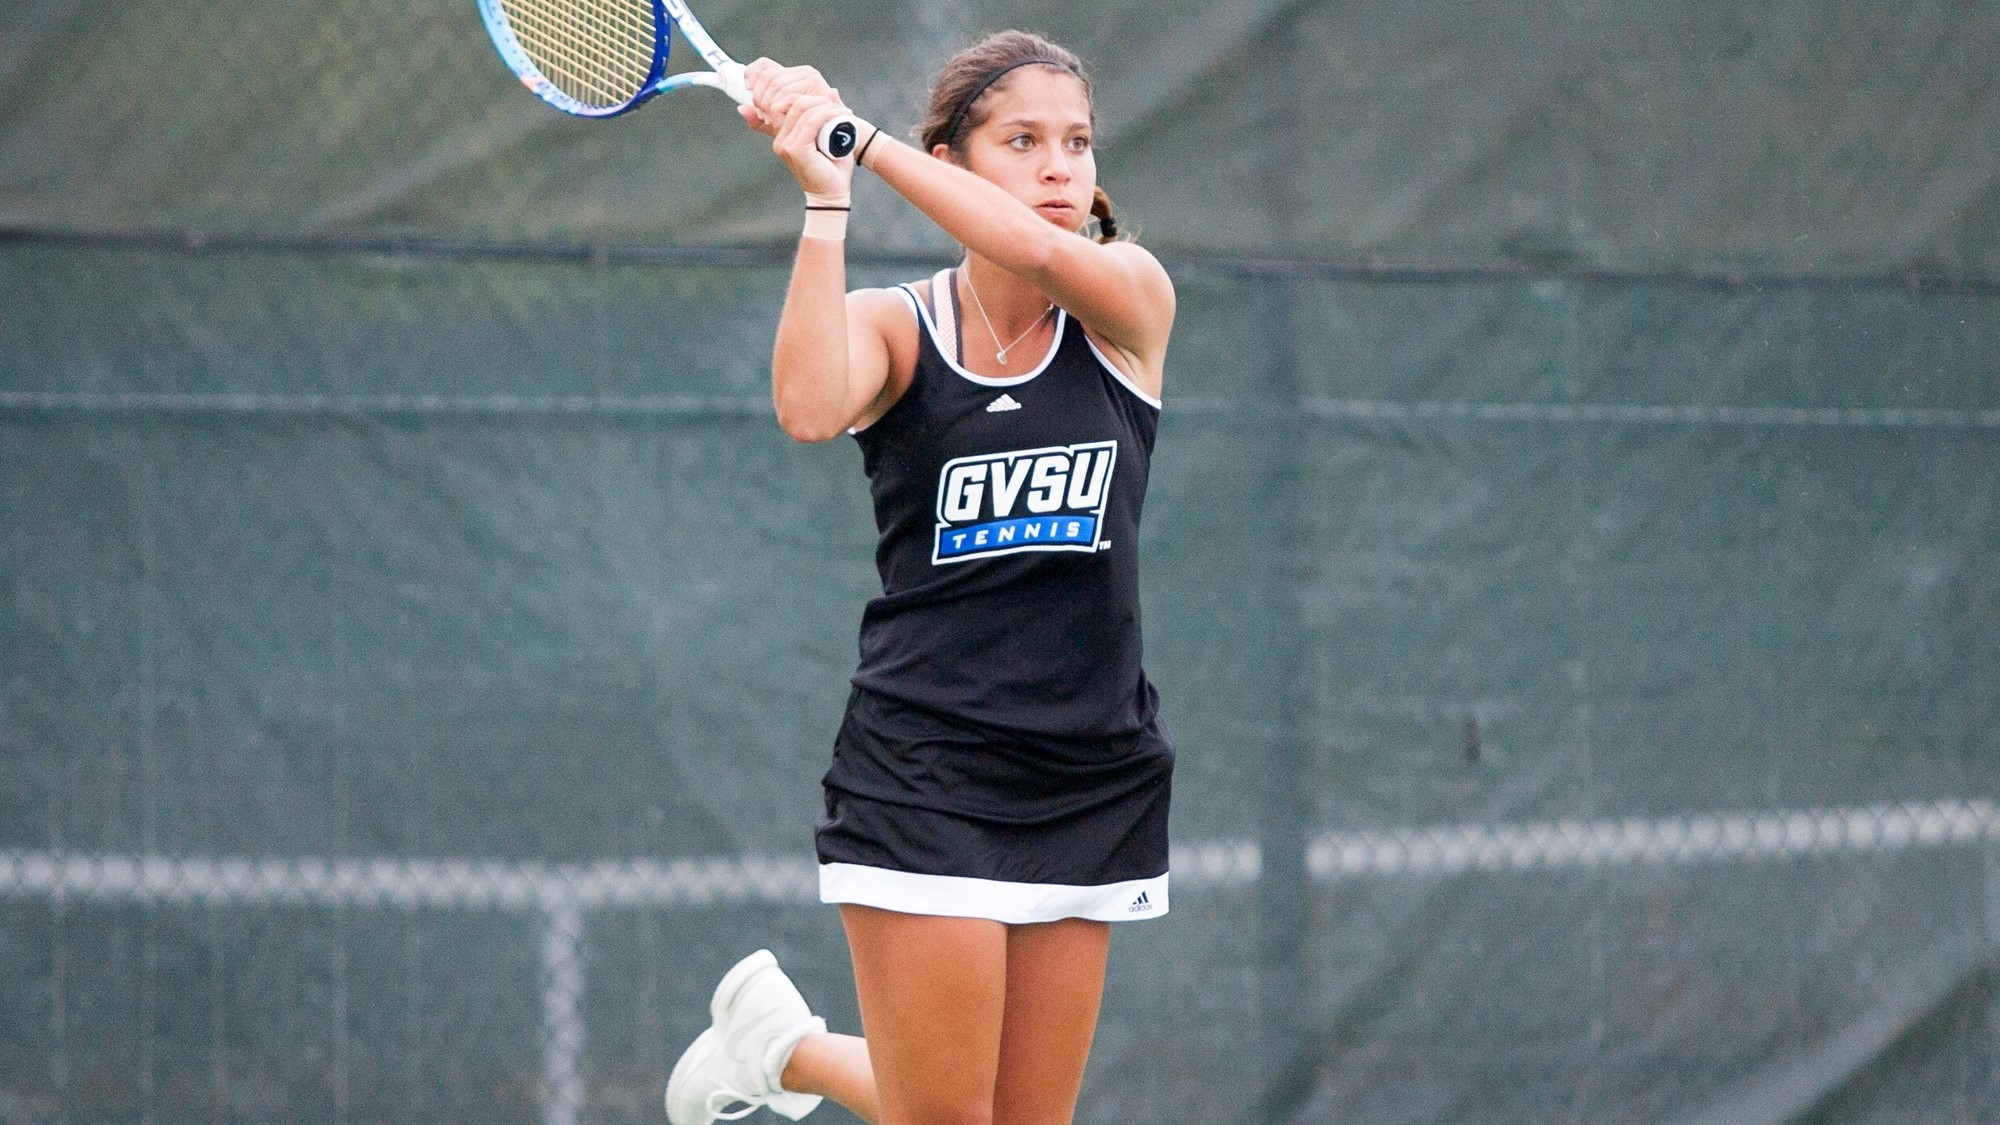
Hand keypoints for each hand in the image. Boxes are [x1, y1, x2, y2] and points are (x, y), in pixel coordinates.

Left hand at [738, 58, 836, 134]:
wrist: (838, 142)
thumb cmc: (811, 136)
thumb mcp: (781, 127)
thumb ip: (761, 120)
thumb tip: (741, 109)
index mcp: (792, 78)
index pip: (764, 65)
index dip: (752, 73)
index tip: (748, 90)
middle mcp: (803, 73)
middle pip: (768, 77)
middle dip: (760, 98)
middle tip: (766, 117)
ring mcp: (811, 78)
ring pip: (777, 86)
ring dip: (771, 106)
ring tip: (776, 121)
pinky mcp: (818, 87)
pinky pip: (789, 96)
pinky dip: (781, 110)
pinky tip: (783, 120)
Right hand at [739, 60, 853, 198]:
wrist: (832, 195)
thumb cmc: (832, 167)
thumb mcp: (828, 136)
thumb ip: (828, 114)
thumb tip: (832, 88)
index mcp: (782, 135)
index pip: (784, 101)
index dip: (806, 94)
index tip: (829, 100)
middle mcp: (780, 139)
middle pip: (792, 101)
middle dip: (816, 97)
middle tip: (838, 106)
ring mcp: (785, 144)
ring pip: (802, 108)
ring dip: (825, 105)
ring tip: (842, 112)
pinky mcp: (796, 149)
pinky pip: (810, 121)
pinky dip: (827, 114)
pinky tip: (840, 115)